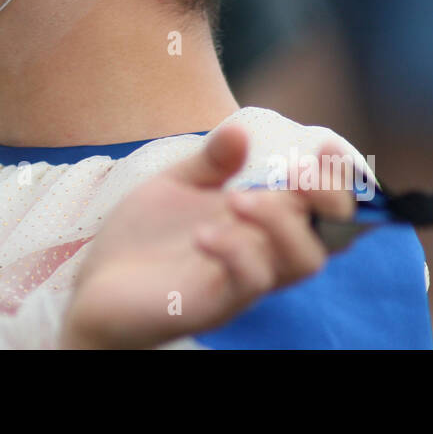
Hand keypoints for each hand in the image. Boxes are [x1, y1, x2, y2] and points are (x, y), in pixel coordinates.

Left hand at [59, 124, 355, 348]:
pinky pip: (251, 282)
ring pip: (303, 260)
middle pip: (330, 234)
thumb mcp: (175, 186)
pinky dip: (236, 251)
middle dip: (327, 197)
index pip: (320, 205)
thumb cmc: (142, 238)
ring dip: (281, 221)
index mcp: (259, 221)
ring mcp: (243, 281)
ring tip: (237, 198)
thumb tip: (240, 129)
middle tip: (296, 173)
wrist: (96, 286)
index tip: (325, 148)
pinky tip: (202, 233)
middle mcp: (262, 251)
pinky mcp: (216, 304)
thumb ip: (210, 162)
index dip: (336, 178)